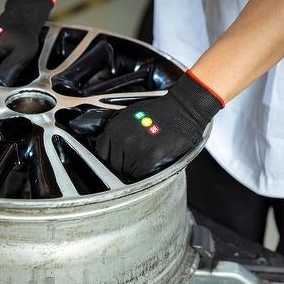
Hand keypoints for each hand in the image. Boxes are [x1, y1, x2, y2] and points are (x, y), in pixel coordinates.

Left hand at [70, 71, 223, 178]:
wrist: (183, 109)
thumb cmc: (160, 111)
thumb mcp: (129, 115)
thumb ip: (117, 132)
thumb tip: (110, 148)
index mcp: (113, 128)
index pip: (101, 153)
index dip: (110, 159)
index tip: (118, 160)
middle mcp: (121, 139)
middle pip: (114, 166)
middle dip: (124, 165)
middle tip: (136, 160)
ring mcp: (134, 148)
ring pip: (127, 172)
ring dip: (136, 170)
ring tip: (146, 160)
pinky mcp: (149, 157)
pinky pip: (140, 175)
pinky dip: (146, 173)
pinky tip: (152, 164)